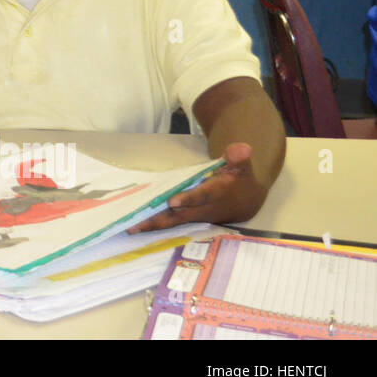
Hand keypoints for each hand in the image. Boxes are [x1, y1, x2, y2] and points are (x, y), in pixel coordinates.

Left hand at [129, 143, 266, 232]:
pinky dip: (155, 224)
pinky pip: (170, 222)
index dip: (189, 199)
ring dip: (153, 224)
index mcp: (217, 193)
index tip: (173, 202)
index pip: (202, 196)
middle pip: (181, 215)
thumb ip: (238, 157)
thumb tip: (242, 148)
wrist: (244, 203)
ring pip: (172, 221)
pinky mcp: (188, 219)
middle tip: (138, 223)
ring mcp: (195, 216)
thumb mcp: (241, 166)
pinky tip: (136, 226)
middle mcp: (204, 208)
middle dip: (160, 218)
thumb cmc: (240, 180)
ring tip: (131, 228)